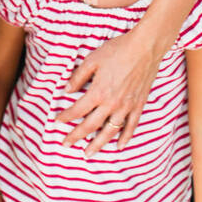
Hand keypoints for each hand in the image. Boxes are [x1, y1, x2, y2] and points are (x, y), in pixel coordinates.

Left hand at [54, 27, 161, 156]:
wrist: (144, 48)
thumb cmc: (117, 50)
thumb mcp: (92, 59)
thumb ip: (78, 76)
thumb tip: (67, 90)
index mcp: (98, 92)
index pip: (77, 110)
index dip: (66, 117)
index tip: (57, 121)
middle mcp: (111, 104)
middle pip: (90, 125)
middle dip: (76, 136)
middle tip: (66, 144)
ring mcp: (126, 107)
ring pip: (109, 131)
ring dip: (97, 144)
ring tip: (88, 153)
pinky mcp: (138, 106)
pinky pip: (130, 127)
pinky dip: (124, 138)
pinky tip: (118, 146)